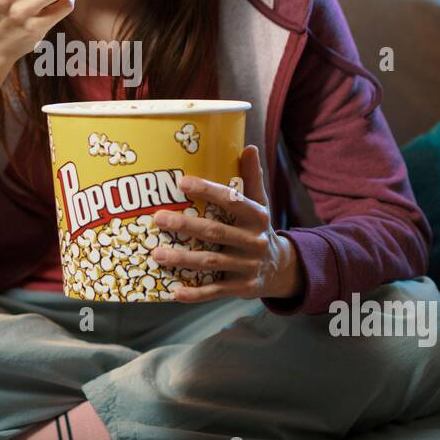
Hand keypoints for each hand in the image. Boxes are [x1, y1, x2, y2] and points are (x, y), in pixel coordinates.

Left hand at [150, 144, 303, 303]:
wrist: (282, 268)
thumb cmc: (259, 228)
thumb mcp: (261, 202)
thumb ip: (252, 177)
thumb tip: (247, 146)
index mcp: (257, 215)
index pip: (232, 200)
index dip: (208, 191)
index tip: (182, 182)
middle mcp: (254, 240)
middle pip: (216, 232)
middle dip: (186, 226)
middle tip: (158, 219)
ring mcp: (249, 266)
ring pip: (212, 261)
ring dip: (183, 259)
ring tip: (157, 254)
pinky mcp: (243, 287)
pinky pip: (216, 290)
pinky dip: (196, 294)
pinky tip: (175, 292)